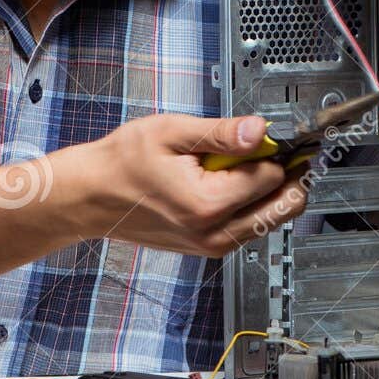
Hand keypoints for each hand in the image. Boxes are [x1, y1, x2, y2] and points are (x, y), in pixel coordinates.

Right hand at [58, 114, 310, 256]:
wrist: (92, 196)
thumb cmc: (123, 163)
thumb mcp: (171, 133)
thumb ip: (222, 134)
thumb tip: (260, 130)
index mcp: (208, 205)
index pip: (273, 177)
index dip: (272, 151)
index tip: (264, 135)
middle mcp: (216, 234)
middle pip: (285, 206)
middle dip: (284, 175)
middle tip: (264, 150)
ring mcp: (214, 246)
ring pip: (271, 218)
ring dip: (266, 191)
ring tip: (234, 166)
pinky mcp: (210, 248)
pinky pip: (250, 226)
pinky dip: (249, 204)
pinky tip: (224, 183)